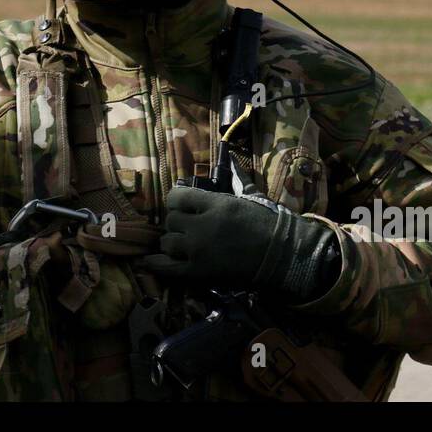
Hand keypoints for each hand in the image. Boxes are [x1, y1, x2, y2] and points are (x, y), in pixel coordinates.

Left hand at [141, 185, 340, 300]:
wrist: (283, 257)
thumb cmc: (269, 224)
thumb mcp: (251, 197)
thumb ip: (236, 179)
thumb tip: (231, 158)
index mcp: (215, 204)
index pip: (178, 196)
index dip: (177, 200)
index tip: (180, 204)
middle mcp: (201, 226)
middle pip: (171, 220)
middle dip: (176, 222)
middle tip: (184, 227)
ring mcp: (198, 251)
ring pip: (167, 243)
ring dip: (172, 242)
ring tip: (179, 244)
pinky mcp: (198, 274)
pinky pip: (167, 268)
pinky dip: (155, 264)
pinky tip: (148, 260)